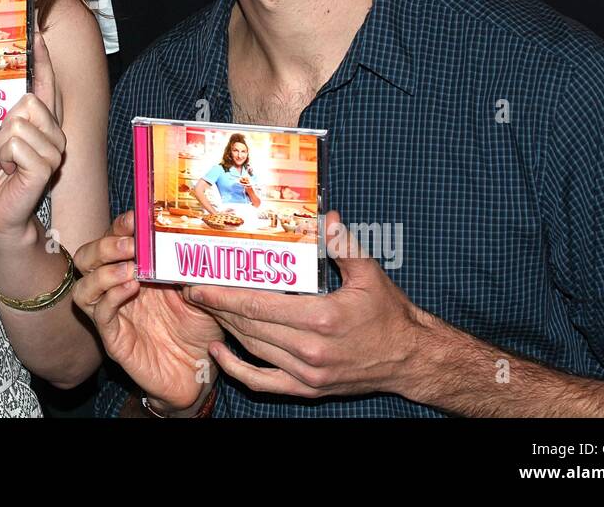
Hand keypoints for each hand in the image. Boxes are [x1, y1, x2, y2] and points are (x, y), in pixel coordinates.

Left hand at [0, 30, 64, 244]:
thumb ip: (6, 115)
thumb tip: (11, 90)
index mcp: (40, 123)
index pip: (45, 83)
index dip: (42, 57)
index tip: (36, 28)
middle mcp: (53, 133)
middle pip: (26, 102)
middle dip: (3, 127)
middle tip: (2, 153)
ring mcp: (53, 149)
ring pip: (16, 124)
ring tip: (4, 165)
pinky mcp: (46, 165)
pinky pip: (15, 142)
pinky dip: (2, 157)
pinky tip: (9, 172)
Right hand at [72, 210, 223, 412]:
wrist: (199, 372)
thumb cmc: (199, 327)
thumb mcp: (201, 289)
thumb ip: (192, 265)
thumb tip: (193, 238)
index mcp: (136, 268)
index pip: (115, 238)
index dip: (121, 225)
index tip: (137, 217)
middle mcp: (118, 288)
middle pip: (88, 258)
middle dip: (105, 246)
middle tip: (130, 244)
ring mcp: (113, 314)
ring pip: (84, 288)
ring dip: (103, 273)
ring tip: (129, 269)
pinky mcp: (114, 339)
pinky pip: (100, 315)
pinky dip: (111, 298)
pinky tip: (131, 289)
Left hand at [186, 211, 433, 399]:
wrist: (411, 359)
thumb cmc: (389, 314)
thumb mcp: (369, 273)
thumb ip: (342, 244)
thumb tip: (326, 216)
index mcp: (321, 318)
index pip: (258, 306)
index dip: (223, 295)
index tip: (199, 283)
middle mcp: (310, 350)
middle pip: (248, 327)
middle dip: (217, 307)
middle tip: (191, 290)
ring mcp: (307, 374)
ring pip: (252, 349)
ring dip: (225, 329)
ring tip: (204, 309)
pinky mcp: (308, 388)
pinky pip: (264, 382)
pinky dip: (238, 369)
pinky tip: (220, 352)